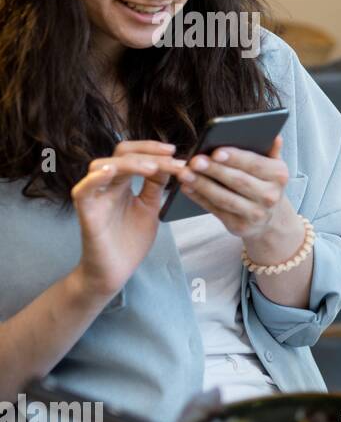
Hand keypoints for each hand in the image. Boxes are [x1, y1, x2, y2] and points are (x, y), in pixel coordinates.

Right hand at [70, 140, 187, 300]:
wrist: (116, 271)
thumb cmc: (130, 241)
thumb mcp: (150, 208)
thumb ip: (155, 187)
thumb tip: (169, 165)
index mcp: (122, 184)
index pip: (133, 155)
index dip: (153, 149)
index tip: (176, 152)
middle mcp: (106, 186)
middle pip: (120, 154)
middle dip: (147, 152)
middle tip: (172, 157)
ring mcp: (95, 198)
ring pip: (101, 166)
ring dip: (129, 163)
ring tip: (152, 168)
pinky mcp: (87, 213)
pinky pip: (83, 190)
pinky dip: (94, 179)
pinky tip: (111, 172)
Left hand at [178, 136, 293, 244]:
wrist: (270, 218)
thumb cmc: (264, 184)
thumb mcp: (271, 167)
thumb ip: (270, 151)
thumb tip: (274, 136)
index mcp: (279, 175)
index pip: (255, 164)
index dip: (235, 158)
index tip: (215, 152)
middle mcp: (270, 196)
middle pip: (239, 181)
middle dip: (215, 170)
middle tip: (195, 161)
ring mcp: (256, 214)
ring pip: (225, 198)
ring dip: (203, 185)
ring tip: (185, 173)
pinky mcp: (240, 226)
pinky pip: (216, 211)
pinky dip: (200, 198)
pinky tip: (187, 188)